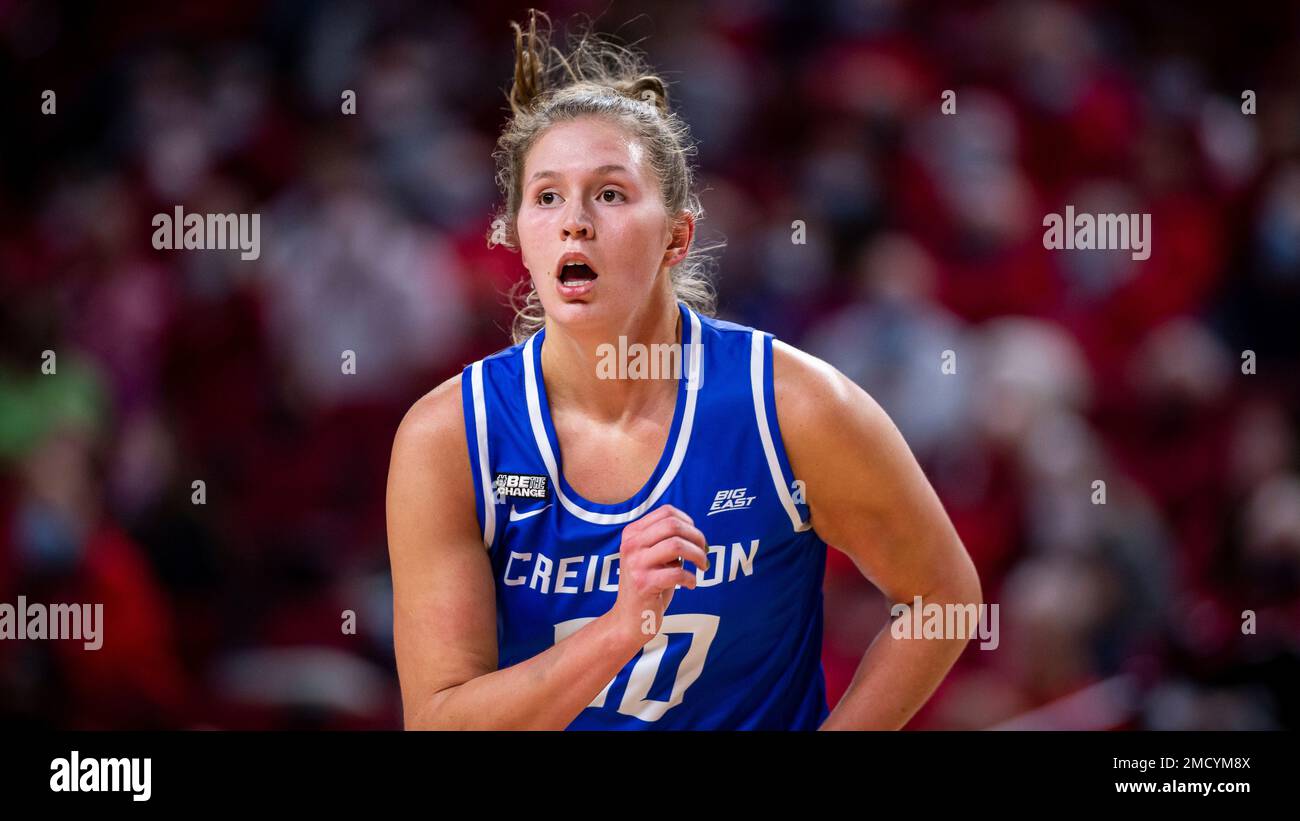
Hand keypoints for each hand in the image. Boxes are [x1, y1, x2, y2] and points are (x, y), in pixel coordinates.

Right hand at [607, 504, 709, 645]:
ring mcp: (636, 564)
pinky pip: (677, 573)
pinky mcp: (644, 584)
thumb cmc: (648, 585)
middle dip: (697, 537)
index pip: (666, 512)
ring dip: (697, 555)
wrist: (628, 619)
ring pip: (676, 545)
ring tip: (702, 566)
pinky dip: (690, 577)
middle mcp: (631, 545)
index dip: (689, 521)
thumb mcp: (652, 556)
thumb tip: (695, 531)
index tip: (697, 538)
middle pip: (673, 525)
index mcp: (632, 533)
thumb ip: (667, 540)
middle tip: (704, 552)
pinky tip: (690, 584)